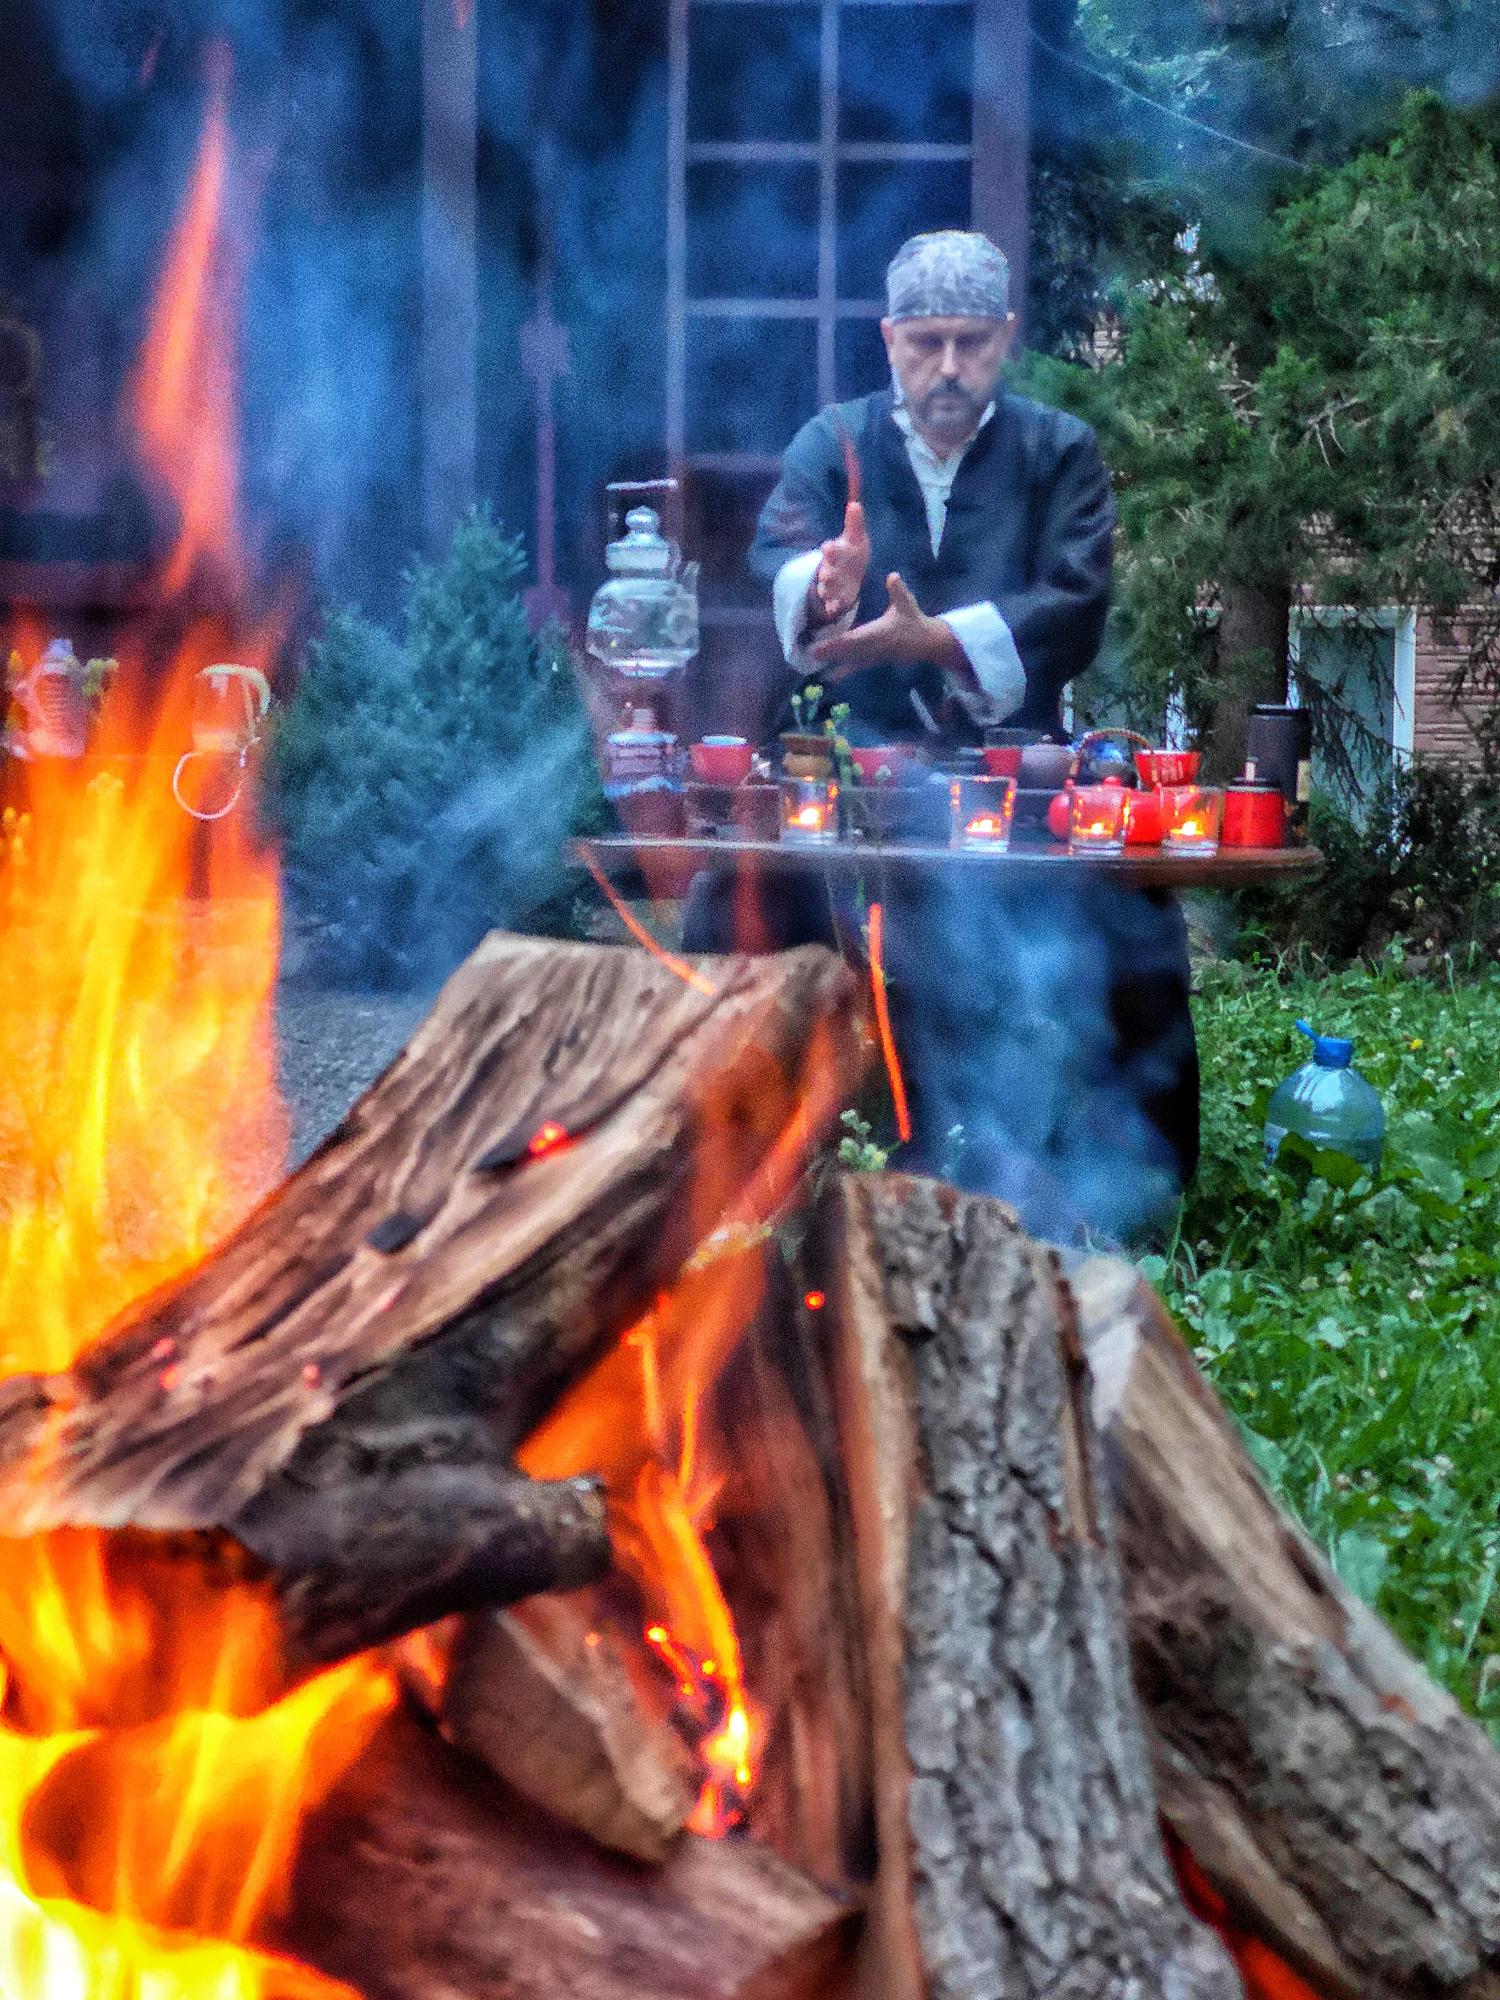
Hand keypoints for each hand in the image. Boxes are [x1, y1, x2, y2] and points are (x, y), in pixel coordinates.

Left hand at [809, 572, 970, 681]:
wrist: (928, 643)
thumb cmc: (915, 622)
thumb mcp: (908, 604)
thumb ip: (899, 591)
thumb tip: (893, 576)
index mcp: (878, 633)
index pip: (853, 639)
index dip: (836, 644)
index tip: (819, 646)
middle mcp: (873, 648)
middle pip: (847, 652)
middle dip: (829, 654)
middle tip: (808, 655)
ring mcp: (873, 656)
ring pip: (850, 661)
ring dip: (833, 664)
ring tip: (814, 667)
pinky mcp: (874, 660)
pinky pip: (856, 666)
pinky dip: (843, 671)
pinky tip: (831, 677)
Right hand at [811, 501, 868, 623]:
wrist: (848, 575)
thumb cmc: (852, 553)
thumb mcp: (856, 538)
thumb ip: (855, 523)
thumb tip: (856, 503)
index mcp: (836, 553)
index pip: (832, 550)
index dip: (830, 549)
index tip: (828, 546)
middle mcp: (831, 568)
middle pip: (827, 569)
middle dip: (826, 570)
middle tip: (825, 572)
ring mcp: (832, 585)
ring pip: (827, 587)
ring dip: (827, 589)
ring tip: (827, 590)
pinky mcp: (836, 598)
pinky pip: (833, 603)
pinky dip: (833, 607)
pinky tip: (834, 610)